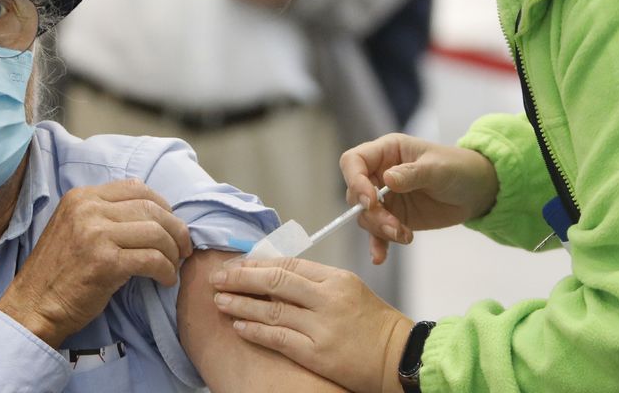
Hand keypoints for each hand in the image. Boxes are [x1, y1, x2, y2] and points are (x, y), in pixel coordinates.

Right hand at [0, 179, 192, 347]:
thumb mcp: (75, 228)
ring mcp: (96, 234)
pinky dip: (166, 270)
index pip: (136, 188)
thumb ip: (104, 213)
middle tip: (183, 248)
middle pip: (151, 208)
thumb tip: (153, 212)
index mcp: (81, 197)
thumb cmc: (59, 272)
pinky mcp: (105, 262)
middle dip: (175, 229)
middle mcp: (88, 209)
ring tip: (174, 267)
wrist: (34, 306)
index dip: (162, 206)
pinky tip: (165, 280)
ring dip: (173, 252)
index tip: (171, 226)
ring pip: (156, 232)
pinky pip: (152, 259)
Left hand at [211, 257, 412, 392]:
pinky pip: (278, 338)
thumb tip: (275, 278)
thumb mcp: (349, 291)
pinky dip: (255, 330)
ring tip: (220, 300)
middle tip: (218, 277)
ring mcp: (322, 326)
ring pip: (272, 310)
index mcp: (336, 279)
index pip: (288, 265)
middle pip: (275, 281)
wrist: (399, 356)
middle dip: (242, 278)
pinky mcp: (318, 352)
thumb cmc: (374, 324)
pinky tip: (238, 326)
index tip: (237, 265)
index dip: (257, 264)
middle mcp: (328, 298)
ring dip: (241, 304)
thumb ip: (316, 283)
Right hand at [342, 133, 498, 263]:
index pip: (354, 161)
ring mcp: (386, 198)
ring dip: (380, 230)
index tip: (370, 200)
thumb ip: (412, 174)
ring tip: (405, 236)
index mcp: (387, 152)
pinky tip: (380, 257)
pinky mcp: (394, 218)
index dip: (355, 180)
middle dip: (372, 213)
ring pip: (366, 216)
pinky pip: (378, 233)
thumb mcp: (438, 168)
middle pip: (356, 194)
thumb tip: (388, 179)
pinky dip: (378, 244)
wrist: (476, 191)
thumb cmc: (458, 168)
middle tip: (393, 226)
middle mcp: (379, 174)